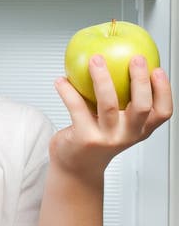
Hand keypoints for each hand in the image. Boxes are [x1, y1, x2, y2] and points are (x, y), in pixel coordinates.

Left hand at [50, 55, 172, 178]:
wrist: (76, 167)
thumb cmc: (97, 137)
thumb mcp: (117, 122)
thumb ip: (121, 99)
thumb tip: (118, 58)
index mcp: (139, 129)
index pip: (162, 112)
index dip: (164, 91)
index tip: (157, 69)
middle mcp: (127, 135)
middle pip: (141, 106)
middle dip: (140, 80)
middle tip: (134, 58)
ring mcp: (107, 138)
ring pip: (109, 104)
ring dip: (102, 78)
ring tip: (95, 59)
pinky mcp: (85, 138)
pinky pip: (77, 108)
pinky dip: (68, 91)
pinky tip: (62, 80)